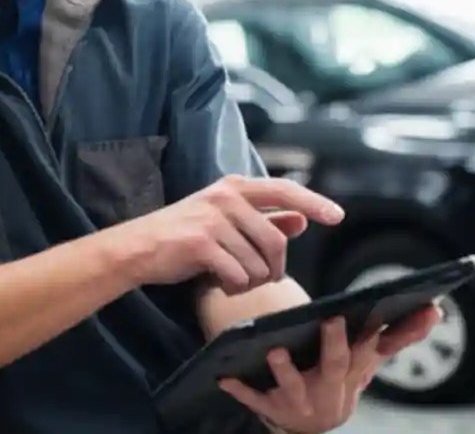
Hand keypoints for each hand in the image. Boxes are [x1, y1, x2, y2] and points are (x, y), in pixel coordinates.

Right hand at [108, 175, 344, 295]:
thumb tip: (302, 221)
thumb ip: (264, 220)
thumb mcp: (224, 221)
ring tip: (229, 278)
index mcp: (233, 187)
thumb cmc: (182, 235)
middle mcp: (225, 198)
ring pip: (259, 264)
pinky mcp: (201, 243)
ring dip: (249, 281)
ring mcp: (212, 219)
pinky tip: (218, 283)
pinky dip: (232, 287)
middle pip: (277, 241)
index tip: (337, 217)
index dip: (313, 203)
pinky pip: (238, 275)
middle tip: (258, 278)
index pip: (284, 190)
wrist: (137, 248)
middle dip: (273, 269)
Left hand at [218, 306, 441, 432]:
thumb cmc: (336, 378)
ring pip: (294, 386)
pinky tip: (224, 375)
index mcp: (353, 371)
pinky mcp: (272, 410)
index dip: (397, 331)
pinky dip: (241, 389)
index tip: (415, 308)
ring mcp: (302, 401)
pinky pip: (255, 400)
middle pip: (336, 365)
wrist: (306, 424)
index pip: (378, 348)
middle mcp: (331, 389)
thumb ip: (396, 335)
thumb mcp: (365, 361)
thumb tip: (435, 308)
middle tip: (333, 320)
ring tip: (275, 350)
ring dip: (286, 370)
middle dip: (336, 345)